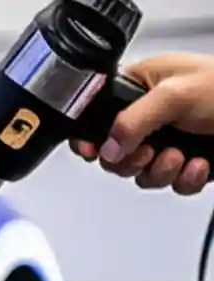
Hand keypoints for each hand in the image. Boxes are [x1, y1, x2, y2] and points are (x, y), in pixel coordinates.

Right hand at [70, 53, 213, 195]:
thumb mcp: (173, 96)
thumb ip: (131, 121)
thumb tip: (107, 147)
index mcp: (142, 87)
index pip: (98, 115)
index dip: (91, 137)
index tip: (92, 151)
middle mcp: (152, 117)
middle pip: (115, 153)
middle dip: (132, 160)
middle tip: (147, 153)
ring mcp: (170, 141)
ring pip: (142, 173)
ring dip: (161, 171)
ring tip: (180, 157)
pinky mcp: (189, 163)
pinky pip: (171, 184)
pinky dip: (185, 180)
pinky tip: (199, 165)